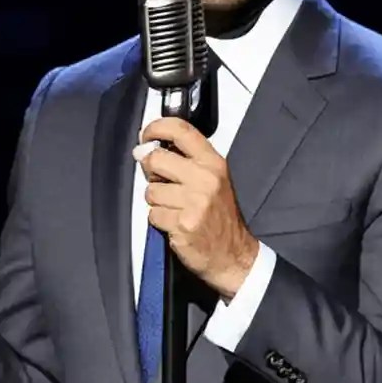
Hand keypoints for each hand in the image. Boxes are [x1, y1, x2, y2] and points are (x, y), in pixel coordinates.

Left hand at [136, 117, 259, 300]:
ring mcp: (194, 202)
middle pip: (156, 159)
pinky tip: (174, 223)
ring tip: (174, 208)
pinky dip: (159, 220)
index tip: (146, 135)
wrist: (235, 255)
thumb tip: (146, 149)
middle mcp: (205, 179)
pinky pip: (153, 214)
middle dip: (149, 170)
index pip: (181, 130)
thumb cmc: (221, 217)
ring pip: (151, 191)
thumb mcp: (214, 180)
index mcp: (213, 163)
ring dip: (156, 201)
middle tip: (158, 180)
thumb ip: (186, 162)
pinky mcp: (183, 224)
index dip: (157, 127)